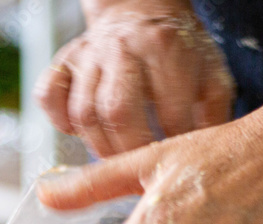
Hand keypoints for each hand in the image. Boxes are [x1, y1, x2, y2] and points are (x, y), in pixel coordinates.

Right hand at [33, 0, 234, 156]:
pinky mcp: (63, 61)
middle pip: (117, 113)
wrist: (140, 7)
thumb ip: (214, 114)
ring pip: (83, 112)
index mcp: (165, 48)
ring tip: (116, 158)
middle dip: (129, 151)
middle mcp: (123, 48)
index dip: (171, 146)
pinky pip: (49, 96)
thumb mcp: (211, 73)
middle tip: (138, 169)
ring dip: (99, 145)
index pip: (169, 113)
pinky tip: (80, 131)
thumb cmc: (178, 49)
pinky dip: (60, 122)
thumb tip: (205, 160)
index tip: (173, 162)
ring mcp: (89, 55)